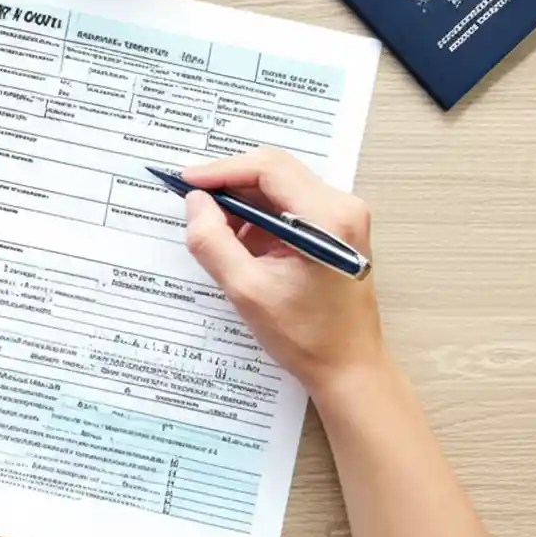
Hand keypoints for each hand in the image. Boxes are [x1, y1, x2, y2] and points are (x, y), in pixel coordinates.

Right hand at [181, 148, 384, 395]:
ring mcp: (342, 216)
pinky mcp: (336, 228)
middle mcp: (341, 206)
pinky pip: (289, 206)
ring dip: (243, 203)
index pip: (268, 168)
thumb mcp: (246, 290)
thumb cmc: (305, 336)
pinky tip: (240, 244)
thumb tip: (195, 202)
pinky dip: (259, 217)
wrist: (349, 368)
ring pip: (279, 187)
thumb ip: (213, 241)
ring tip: (216, 233)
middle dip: (230, 185)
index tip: (186, 182)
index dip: (221, 170)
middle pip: (274, 171)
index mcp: (327, 217)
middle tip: (195, 207)